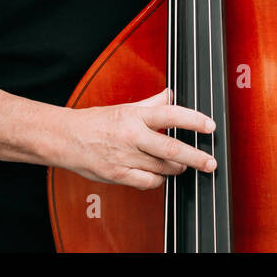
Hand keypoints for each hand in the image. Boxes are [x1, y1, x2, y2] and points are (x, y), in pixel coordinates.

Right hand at [59, 89, 217, 190]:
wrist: (65, 139)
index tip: (210, 126)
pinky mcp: (118, 175)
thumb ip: (151, 103)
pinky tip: (160, 175)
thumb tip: (170, 94)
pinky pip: (147, 182)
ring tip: (183, 164)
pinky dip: (158, 180)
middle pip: (171, 147)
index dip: (193, 120)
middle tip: (211, 162)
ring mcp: (125, 157)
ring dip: (177, 168)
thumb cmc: (96, 122)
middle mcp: (132, 135)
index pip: (171, 114)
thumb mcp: (125, 108)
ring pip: (162, 167)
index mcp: (135, 115)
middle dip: (195, 157)